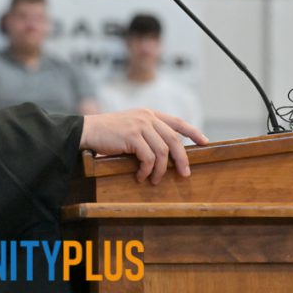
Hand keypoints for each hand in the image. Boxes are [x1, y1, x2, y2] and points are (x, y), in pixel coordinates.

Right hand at [80, 109, 208, 184]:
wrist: (86, 130)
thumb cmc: (107, 133)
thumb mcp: (131, 127)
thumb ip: (147, 133)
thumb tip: (166, 153)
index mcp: (149, 113)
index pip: (177, 122)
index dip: (193, 132)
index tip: (205, 142)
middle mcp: (147, 117)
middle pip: (174, 140)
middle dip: (182, 159)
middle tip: (184, 174)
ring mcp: (140, 125)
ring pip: (162, 151)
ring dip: (160, 170)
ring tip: (154, 180)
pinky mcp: (132, 136)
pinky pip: (148, 158)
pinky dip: (146, 170)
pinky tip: (140, 176)